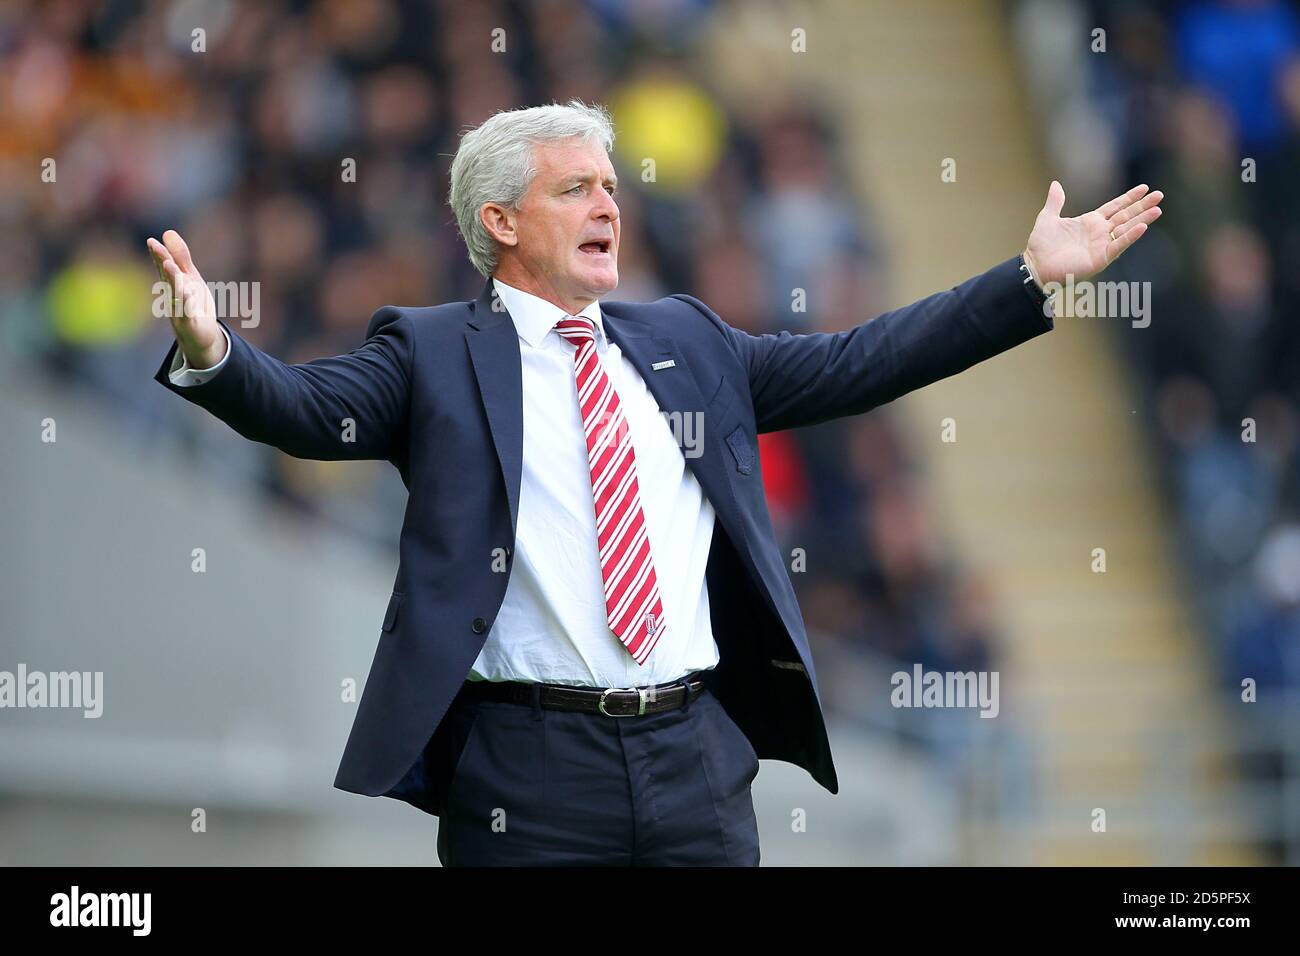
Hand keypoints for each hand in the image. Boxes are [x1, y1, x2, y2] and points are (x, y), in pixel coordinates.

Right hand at [147, 229, 225, 368]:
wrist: (200, 337)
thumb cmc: (193, 304)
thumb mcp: (190, 278)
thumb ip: (181, 257)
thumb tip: (167, 232)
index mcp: (173, 283)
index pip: (163, 266)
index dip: (158, 253)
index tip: (152, 241)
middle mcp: (172, 295)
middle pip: (167, 276)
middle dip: (161, 260)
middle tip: (154, 245)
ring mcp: (180, 309)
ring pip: (176, 292)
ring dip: (172, 278)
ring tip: (169, 264)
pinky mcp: (190, 323)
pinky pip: (188, 312)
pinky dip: (187, 302)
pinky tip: (188, 291)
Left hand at [1021, 181, 1162, 287]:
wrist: (1035, 266)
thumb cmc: (1040, 246)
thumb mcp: (1047, 218)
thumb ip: (1055, 202)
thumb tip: (1056, 184)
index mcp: (1090, 222)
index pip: (1115, 207)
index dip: (1129, 197)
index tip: (1144, 188)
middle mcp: (1099, 233)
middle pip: (1126, 216)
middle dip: (1142, 206)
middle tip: (1160, 195)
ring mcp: (1101, 245)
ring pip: (1126, 229)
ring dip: (1142, 220)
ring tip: (1158, 209)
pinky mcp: (1100, 258)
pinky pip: (1118, 245)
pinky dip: (1130, 237)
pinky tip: (1142, 227)